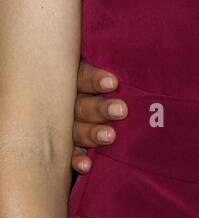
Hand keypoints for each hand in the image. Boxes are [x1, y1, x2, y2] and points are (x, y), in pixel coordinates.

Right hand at [71, 58, 126, 173]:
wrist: (45, 104)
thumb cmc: (93, 80)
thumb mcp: (87, 66)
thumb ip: (103, 65)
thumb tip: (133, 52)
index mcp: (70, 78)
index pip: (81, 77)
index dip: (95, 80)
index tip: (113, 83)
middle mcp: (64, 101)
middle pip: (80, 104)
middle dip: (100, 108)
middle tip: (121, 111)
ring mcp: (62, 124)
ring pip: (75, 129)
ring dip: (92, 134)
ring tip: (110, 136)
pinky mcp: (64, 146)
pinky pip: (69, 153)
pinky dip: (76, 160)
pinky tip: (86, 165)